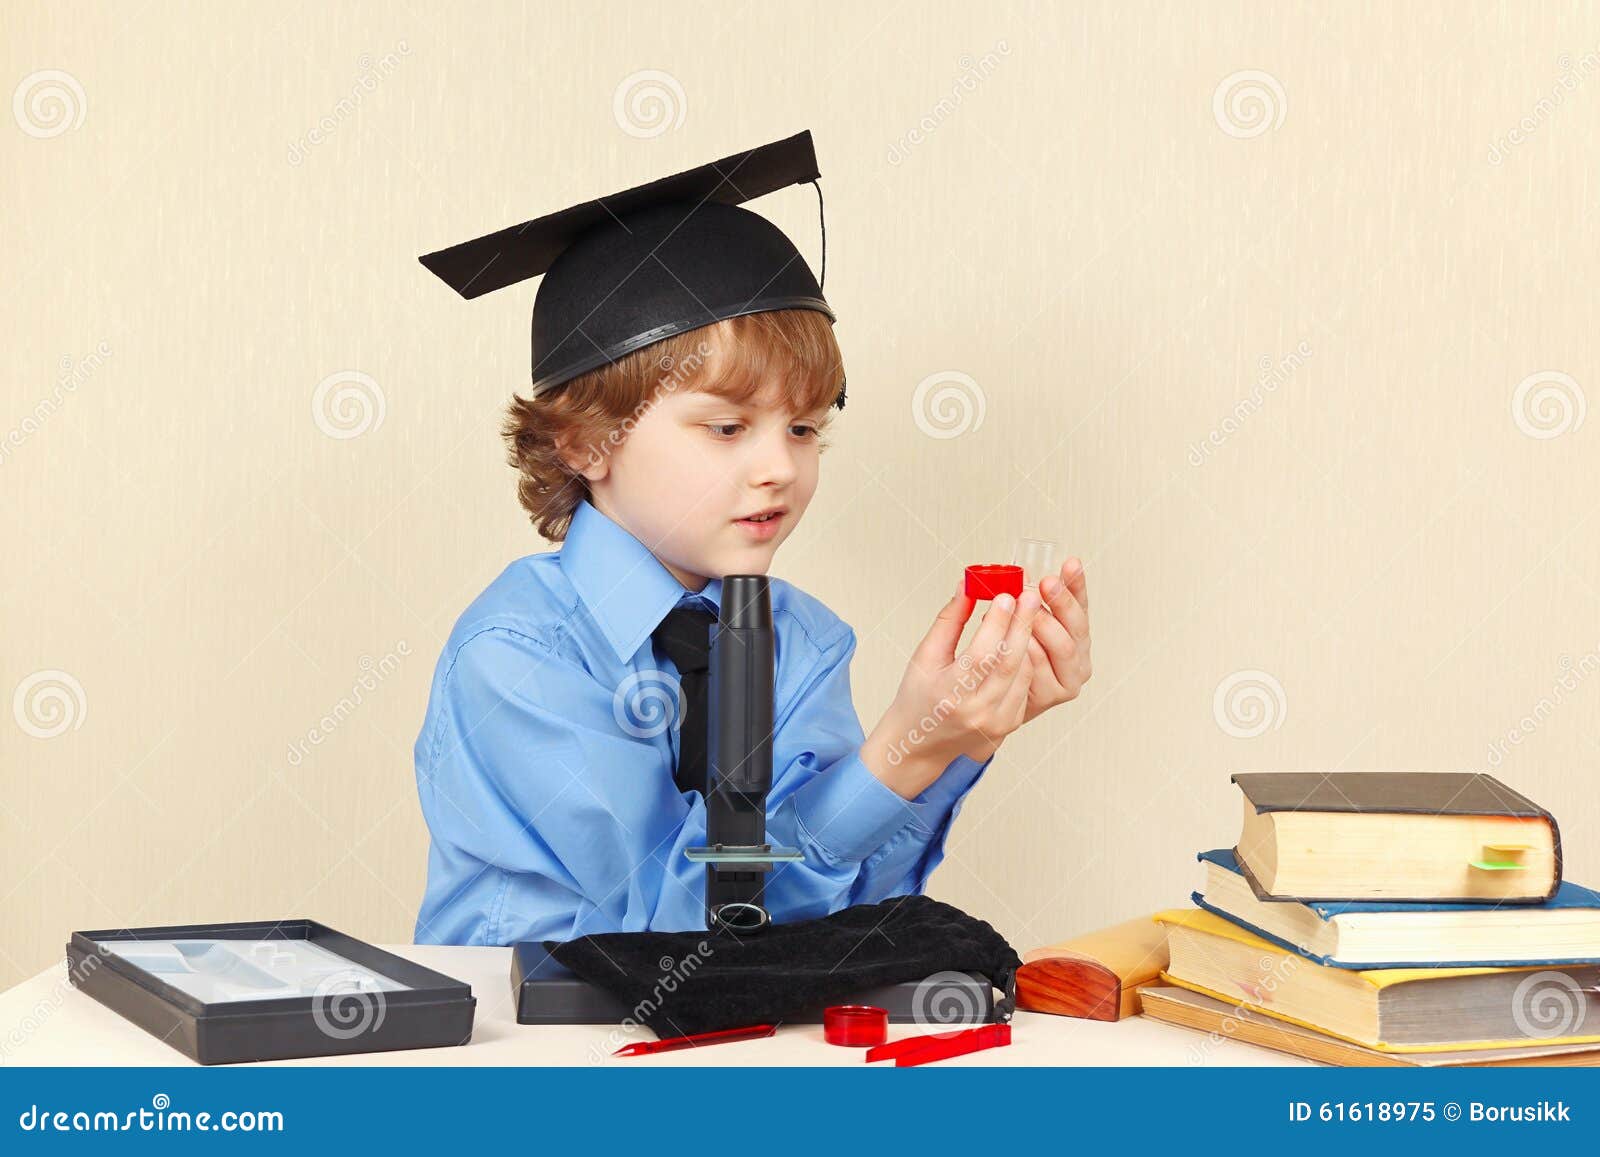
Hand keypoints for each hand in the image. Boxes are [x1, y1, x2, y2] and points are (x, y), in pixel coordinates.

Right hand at [862, 583, 1041, 796]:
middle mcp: (976, 712)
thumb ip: (949, 620)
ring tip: (1027, 613)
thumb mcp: (925, 656)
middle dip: (1022, 624)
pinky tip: (1022, 639)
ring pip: (1023, 673)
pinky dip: (1026, 660)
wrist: (921, 743)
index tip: (1006, 595)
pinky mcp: (1010, 724)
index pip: (981, 655)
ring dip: (1027, 640)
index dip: (996, 623)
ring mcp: (996, 722)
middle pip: (1008, 662)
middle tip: (1030, 595)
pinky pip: (1025, 685)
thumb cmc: (919, 696)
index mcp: (949, 694)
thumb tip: (968, 585)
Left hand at [1021, 557, 1091, 724]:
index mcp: (1078, 634)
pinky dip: (1030, 651)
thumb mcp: (1022, 621)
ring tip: (1025, 607)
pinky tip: (1017, 639)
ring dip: (1042, 624)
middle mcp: (1080, 656)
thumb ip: (1028, 599)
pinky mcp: (1054, 695)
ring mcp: (1071, 678)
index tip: (1070, 563)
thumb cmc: (1011, 654)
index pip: (1082, 603)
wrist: (997, 699)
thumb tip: (1021, 572)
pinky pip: (1041, 668)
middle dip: (1061, 601)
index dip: (1077, 584)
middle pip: (1077, 626)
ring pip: (1062, 646)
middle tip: (1044, 583)